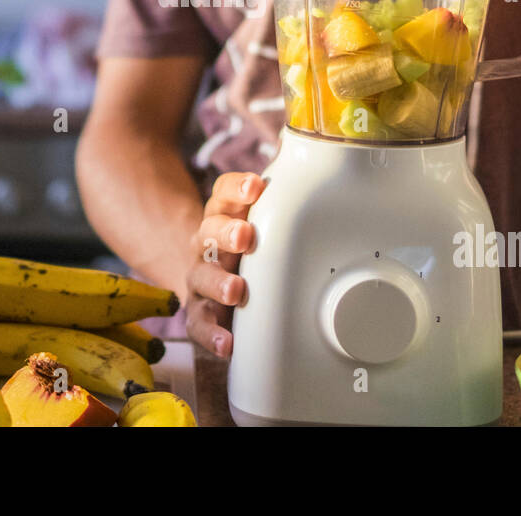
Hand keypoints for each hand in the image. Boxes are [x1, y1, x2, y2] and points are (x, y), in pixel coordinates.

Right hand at [185, 171, 264, 357]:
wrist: (213, 283)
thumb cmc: (245, 250)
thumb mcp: (260, 224)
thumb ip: (281, 207)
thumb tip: (322, 177)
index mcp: (223, 217)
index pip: (224, 195)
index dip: (237, 188)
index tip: (255, 186)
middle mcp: (206, 244)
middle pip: (210, 231)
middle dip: (227, 233)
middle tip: (245, 237)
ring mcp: (200, 278)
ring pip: (201, 277)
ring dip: (218, 284)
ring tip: (236, 291)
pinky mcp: (198, 312)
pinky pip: (199, 324)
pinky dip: (212, 334)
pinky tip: (228, 343)